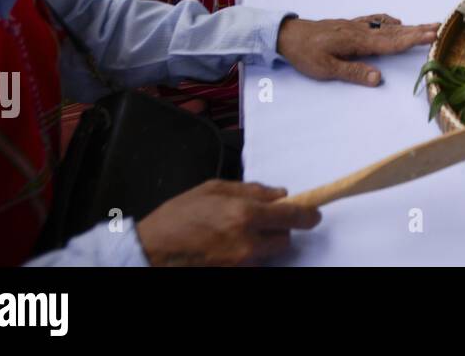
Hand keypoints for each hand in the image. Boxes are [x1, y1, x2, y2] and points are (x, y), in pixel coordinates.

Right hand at [136, 179, 320, 265]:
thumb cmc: (177, 217)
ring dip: (262, 244)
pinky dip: (249, 256)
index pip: (292, 216)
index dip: (308, 215)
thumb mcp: (213, 189)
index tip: (314, 214)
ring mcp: (241, 263)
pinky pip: (253, 264)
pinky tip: (228, 246)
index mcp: (245, 214)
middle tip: (260, 221)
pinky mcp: (234, 275)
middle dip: (278, 229)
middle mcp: (247, 242)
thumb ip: (251, 189)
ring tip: (236, 234)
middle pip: (284, 239)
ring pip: (269, 254)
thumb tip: (279, 194)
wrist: (151, 250)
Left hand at [276, 15, 437, 84]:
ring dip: (408, 25)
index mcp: (358, 41)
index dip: (413, 39)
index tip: (432, 36)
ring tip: (427, 25)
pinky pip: (375, 20)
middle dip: (418, 30)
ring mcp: (356, 26)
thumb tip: (378, 78)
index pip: (391, 42)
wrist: (289, 35)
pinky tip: (396, 21)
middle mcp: (361, 30)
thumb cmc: (306, 53)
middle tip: (440, 27)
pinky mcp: (350, 25)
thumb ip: (354, 72)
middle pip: (395, 31)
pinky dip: (389, 21)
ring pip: (387, 25)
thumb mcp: (326, 69)